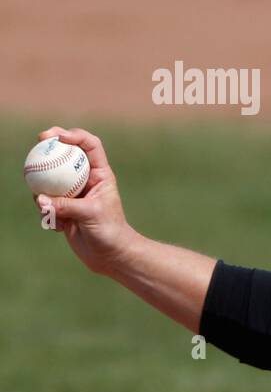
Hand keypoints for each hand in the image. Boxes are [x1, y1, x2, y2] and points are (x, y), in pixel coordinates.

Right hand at [32, 127, 139, 276]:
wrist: (110, 256)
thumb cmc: (110, 232)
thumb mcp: (91, 215)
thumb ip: (65, 205)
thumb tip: (41, 199)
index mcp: (100, 175)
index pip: (90, 146)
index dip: (75, 136)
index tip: (58, 136)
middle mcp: (85, 181)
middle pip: (65, 155)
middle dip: (51, 145)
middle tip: (39, 140)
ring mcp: (72, 194)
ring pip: (50, 180)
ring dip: (43, 189)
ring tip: (48, 207)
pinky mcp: (62, 209)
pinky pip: (45, 204)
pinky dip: (47, 213)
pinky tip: (60, 228)